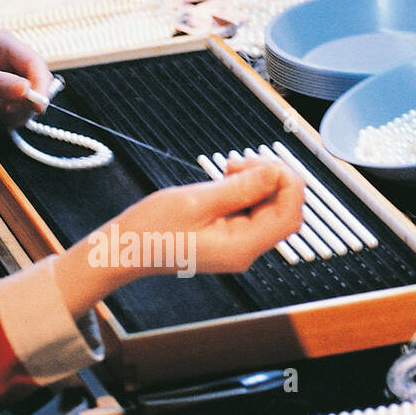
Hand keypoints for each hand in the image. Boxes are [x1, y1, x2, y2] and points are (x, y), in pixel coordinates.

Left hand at [0, 31, 53, 125]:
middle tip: (11, 112)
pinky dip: (9, 116)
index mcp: (3, 44)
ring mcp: (1, 79)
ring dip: (18, 110)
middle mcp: (6, 60)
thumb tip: (27, 91)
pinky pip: (13, 108)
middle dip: (29, 100)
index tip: (38, 105)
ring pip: (27, 99)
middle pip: (35, 83)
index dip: (41, 84)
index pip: (36, 64)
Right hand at [54, 157, 304, 316]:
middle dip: (272, 180)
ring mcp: (238, 246)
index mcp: (241, 247)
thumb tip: (274, 174)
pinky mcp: (229, 239)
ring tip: (229, 170)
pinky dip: (246, 192)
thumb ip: (241, 189)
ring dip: (258, 183)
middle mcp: (244, 251)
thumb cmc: (152, 230)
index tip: (264, 163)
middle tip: (241, 163)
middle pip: (283, 211)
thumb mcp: (197, 200)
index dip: (287, 182)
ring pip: (269, 209)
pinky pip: (251, 213)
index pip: (289, 214)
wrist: (126, 249)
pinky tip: (226, 181)